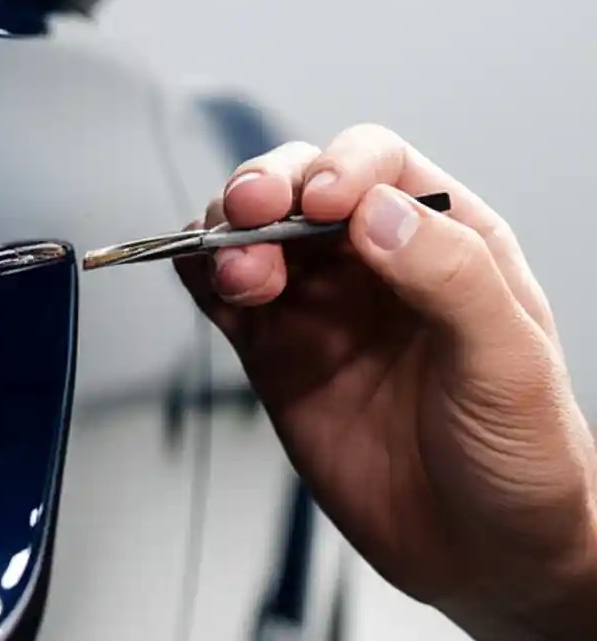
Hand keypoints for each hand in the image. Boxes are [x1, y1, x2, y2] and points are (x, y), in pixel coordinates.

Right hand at [175, 124, 596, 639]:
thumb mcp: (510, 363)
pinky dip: (201, 279)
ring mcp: (321, 310)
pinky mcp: (277, 357)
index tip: (322, 204)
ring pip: (254, 236)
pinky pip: (227, 300)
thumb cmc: (523, 459)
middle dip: (267, 187)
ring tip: (236, 271)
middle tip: (250, 213)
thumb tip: (377, 212)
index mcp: (449, 242)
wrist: (486, 559)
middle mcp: (376, 264)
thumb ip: (451, 277)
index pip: (382, 167)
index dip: (343, 169)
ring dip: (228, 236)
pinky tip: (203, 279)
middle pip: (301, 186)